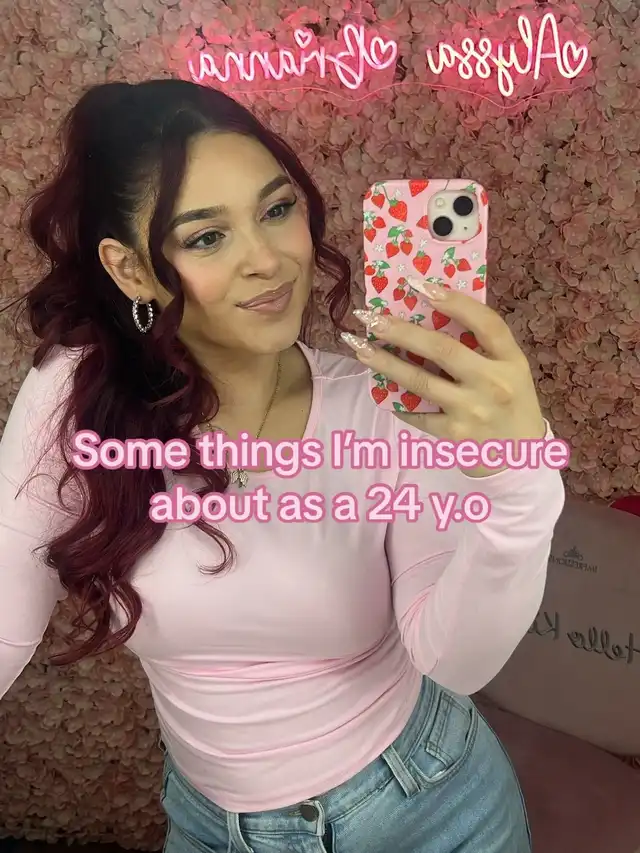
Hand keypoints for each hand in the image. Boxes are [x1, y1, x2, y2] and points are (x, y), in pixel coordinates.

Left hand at [342, 287, 545, 476]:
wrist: (521, 458)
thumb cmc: (511, 404)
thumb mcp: (511, 371)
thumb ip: (483, 347)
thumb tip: (433, 312)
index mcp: (511, 361)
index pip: (485, 323)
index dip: (454, 301)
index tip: (419, 284)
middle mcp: (494, 383)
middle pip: (442, 349)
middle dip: (401, 331)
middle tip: (370, 317)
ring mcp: (474, 410)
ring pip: (421, 381)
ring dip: (386, 362)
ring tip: (360, 347)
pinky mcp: (455, 434)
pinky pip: (418, 414)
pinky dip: (398, 402)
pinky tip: (381, 389)